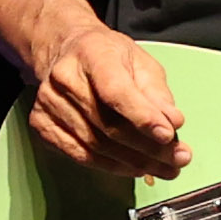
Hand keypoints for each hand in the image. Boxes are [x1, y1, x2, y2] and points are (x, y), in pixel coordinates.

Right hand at [29, 24, 190, 178]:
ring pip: (96, 146)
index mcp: (93, 54)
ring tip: (164, 169)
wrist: (65, 50)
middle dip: (148, 148)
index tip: (168, 136)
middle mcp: (65, 78)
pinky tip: (135, 168)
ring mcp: (49, 103)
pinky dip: (111, 166)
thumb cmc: (107, 56)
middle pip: (108, 125)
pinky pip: (80, 155)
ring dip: (135, 162)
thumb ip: (158, 93)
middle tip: (178, 160)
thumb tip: (173, 123)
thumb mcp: (140, 62)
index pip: (116, 91)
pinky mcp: (42, 124)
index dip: (143, 117)